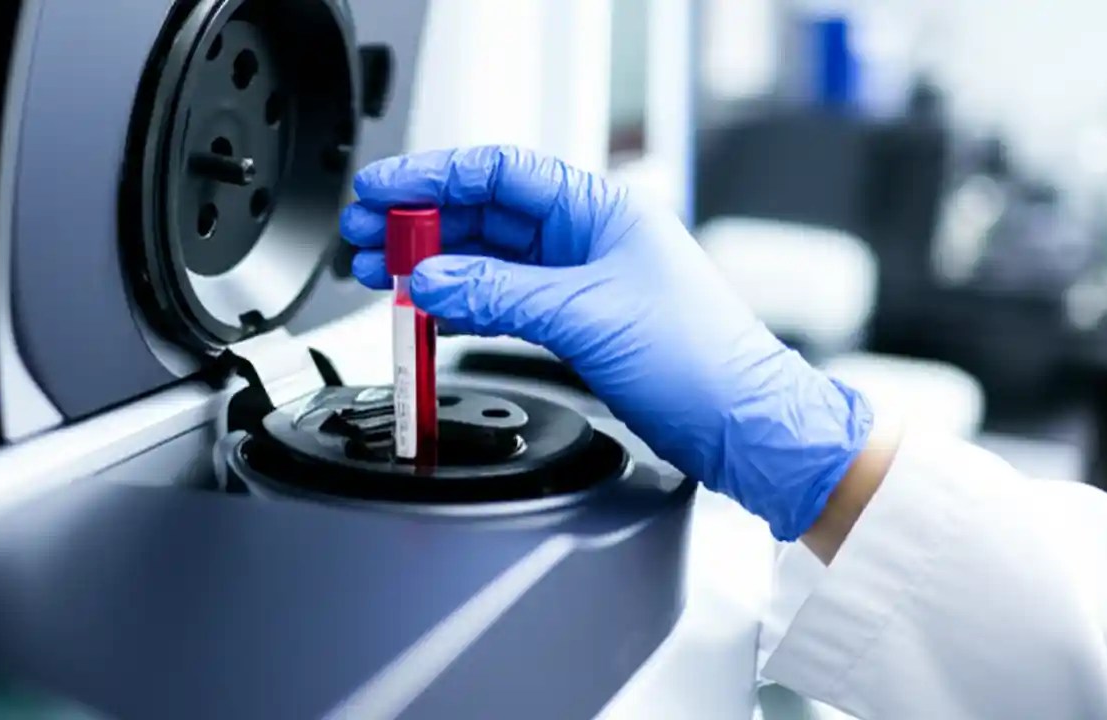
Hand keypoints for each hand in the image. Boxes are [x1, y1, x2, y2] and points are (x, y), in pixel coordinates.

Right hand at [340, 146, 872, 540]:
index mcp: (600, 209)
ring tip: (379, 272)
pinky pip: (501, 300)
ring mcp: (579, 281)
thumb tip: (431, 278)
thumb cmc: (700, 358)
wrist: (740, 425)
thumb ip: (498, 293)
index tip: (384, 189)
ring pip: (487, 260)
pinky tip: (427, 307)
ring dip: (433, 266)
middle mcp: (587, 238)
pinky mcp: (574, 322)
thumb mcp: (585, 314)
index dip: (435, 176)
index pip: (501, 173)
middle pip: (486, 214)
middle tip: (366, 236)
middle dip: (421, 223)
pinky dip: (461, 303)